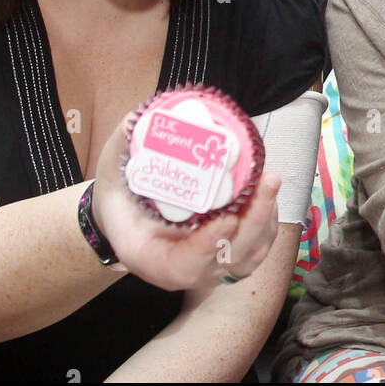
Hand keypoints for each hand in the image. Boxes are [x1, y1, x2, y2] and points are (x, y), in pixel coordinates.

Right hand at [90, 112, 281, 290]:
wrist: (126, 213)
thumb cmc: (120, 193)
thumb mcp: (114, 169)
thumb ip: (127, 145)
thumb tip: (145, 115)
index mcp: (149, 256)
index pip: (181, 266)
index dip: (206, 248)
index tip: (226, 219)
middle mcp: (183, 269)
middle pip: (227, 260)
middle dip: (254, 221)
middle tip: (267, 181)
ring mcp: (208, 266)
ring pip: (248, 255)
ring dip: (265, 219)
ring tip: (270, 181)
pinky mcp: (227, 256)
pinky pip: (256, 247)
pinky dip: (266, 221)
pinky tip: (266, 191)